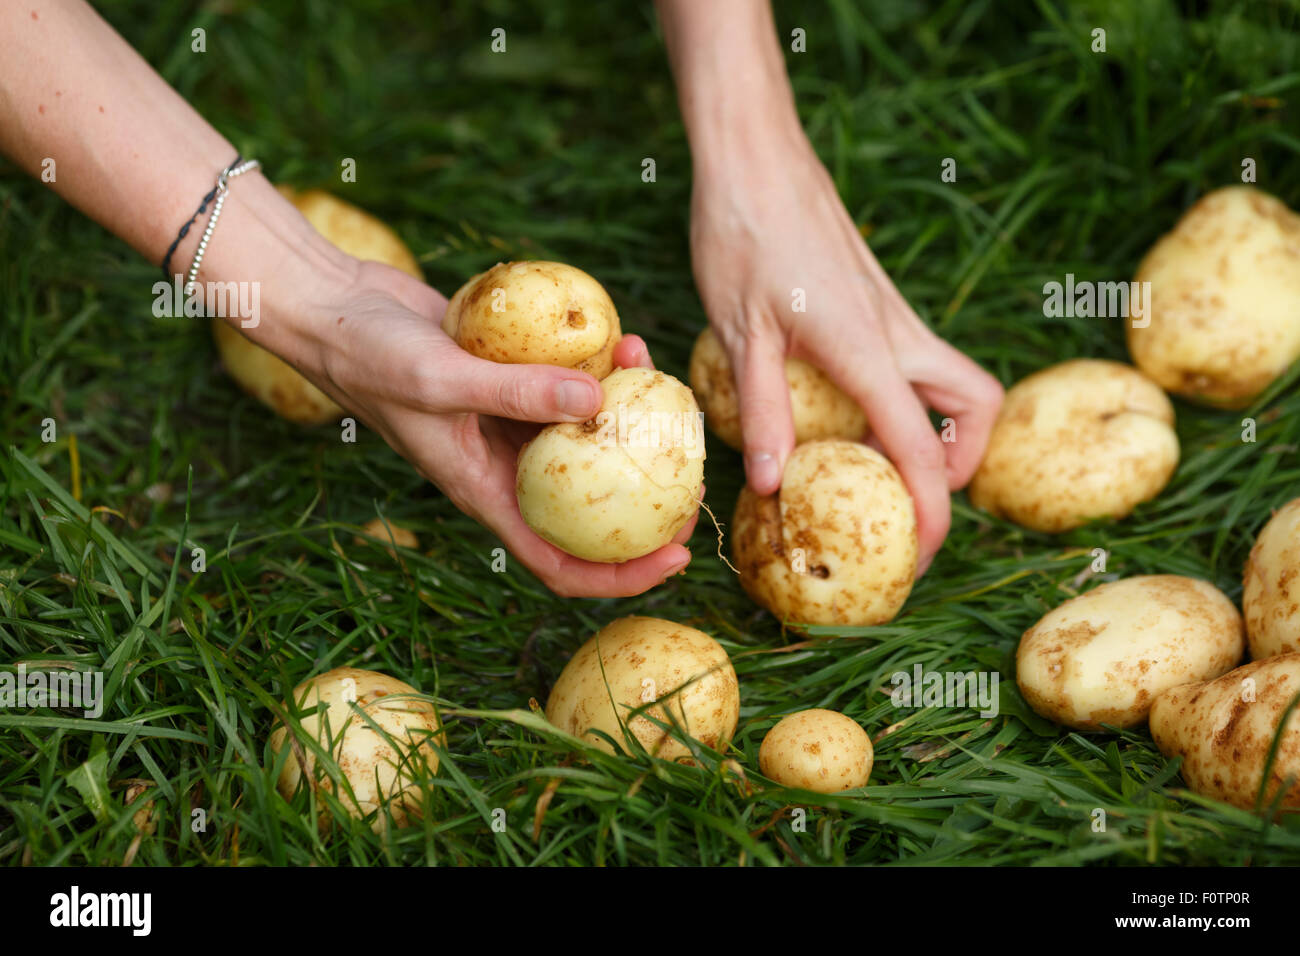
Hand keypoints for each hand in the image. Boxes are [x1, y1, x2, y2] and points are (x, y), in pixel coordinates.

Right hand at [256, 259, 697, 597]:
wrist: (337, 309)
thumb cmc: (372, 357)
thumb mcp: (442, 379)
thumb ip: (517, 392)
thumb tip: (602, 403)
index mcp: (486, 493)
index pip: (560, 562)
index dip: (620, 575)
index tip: (675, 559)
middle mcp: (506, 469)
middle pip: (588, 506)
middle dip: (645, 497)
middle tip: (695, 470)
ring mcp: (511, 425)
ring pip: (586, 438)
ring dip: (628, 415)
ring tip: (656, 372)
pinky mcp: (513, 382)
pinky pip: (570, 386)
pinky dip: (599, 369)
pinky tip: (623, 338)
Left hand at [689, 138, 1002, 572]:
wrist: (754, 155)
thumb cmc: (741, 234)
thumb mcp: (739, 331)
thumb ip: (763, 409)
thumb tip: (771, 484)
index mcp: (868, 349)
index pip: (921, 448)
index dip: (930, 512)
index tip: (918, 558)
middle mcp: (897, 332)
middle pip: (978, 407)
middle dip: (963, 462)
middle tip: (910, 498)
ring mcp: (893, 313)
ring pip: (955, 379)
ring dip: (942, 428)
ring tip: (881, 463)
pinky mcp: (876, 300)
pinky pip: (917, 359)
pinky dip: (908, 396)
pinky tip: (848, 408)